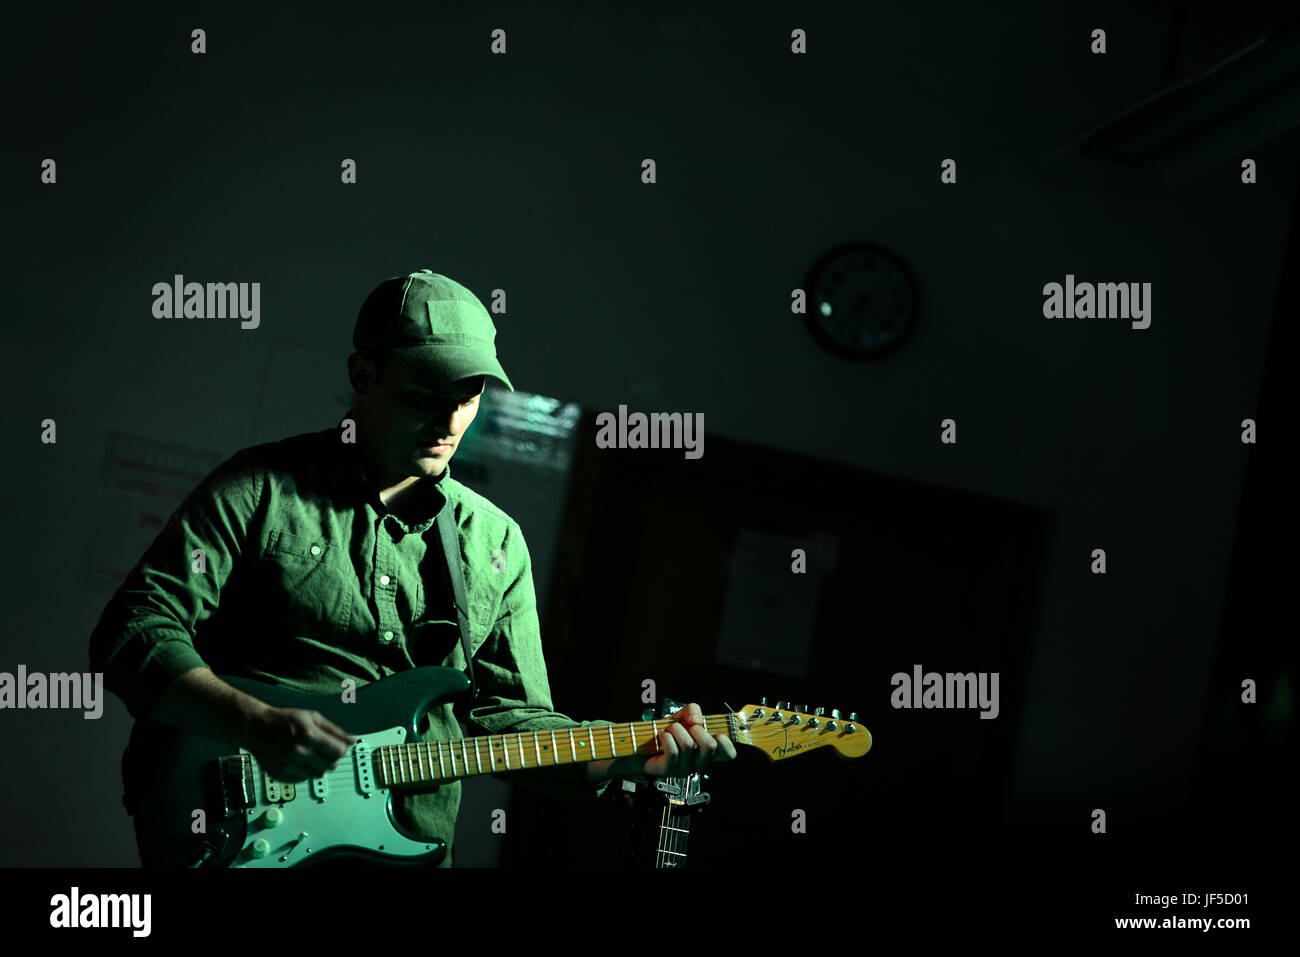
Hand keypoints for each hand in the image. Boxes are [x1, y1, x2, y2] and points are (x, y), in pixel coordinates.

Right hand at [244, 706, 355, 782]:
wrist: (255, 728)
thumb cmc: (285, 720)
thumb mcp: (312, 717)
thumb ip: (335, 730)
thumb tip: (353, 741)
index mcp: (309, 735)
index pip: (339, 752)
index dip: (340, 749)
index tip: (336, 745)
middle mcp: (298, 752)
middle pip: (331, 765)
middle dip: (329, 758)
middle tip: (319, 748)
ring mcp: (288, 765)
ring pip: (319, 775)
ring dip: (317, 766)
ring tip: (307, 753)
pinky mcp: (280, 776)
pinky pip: (304, 779)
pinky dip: (304, 771)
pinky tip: (295, 760)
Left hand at [590, 703, 736, 781]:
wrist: (642, 744)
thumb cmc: (666, 732)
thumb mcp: (682, 716)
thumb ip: (693, 710)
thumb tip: (697, 719)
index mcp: (707, 752)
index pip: (729, 754)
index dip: (727, 742)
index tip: (718, 733)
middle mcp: (699, 763)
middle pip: (711, 746)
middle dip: (697, 729)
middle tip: (686, 727)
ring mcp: (685, 769)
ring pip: (688, 744)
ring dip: (676, 729)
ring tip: (669, 730)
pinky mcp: (669, 770)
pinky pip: (673, 749)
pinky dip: (666, 736)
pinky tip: (662, 736)